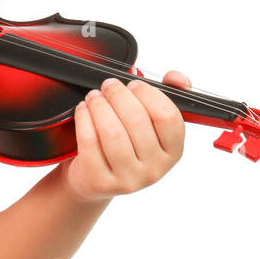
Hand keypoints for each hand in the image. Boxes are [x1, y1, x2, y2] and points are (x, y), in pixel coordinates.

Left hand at [58, 71, 190, 202]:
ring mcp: (128, 179)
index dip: (149, 94)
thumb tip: (176, 77)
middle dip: (118, 95)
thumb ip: (166, 97)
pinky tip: (83, 110)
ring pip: (112, 132)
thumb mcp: (151, 126)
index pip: (168, 117)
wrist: (95, 180)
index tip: (134, 84)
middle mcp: (154, 169)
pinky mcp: (100, 182)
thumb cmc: (126, 146)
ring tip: (94, 96)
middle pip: (137, 121)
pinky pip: (89, 142)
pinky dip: (84, 119)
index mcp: (172, 152)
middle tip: (108, 85)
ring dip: (100, 106)